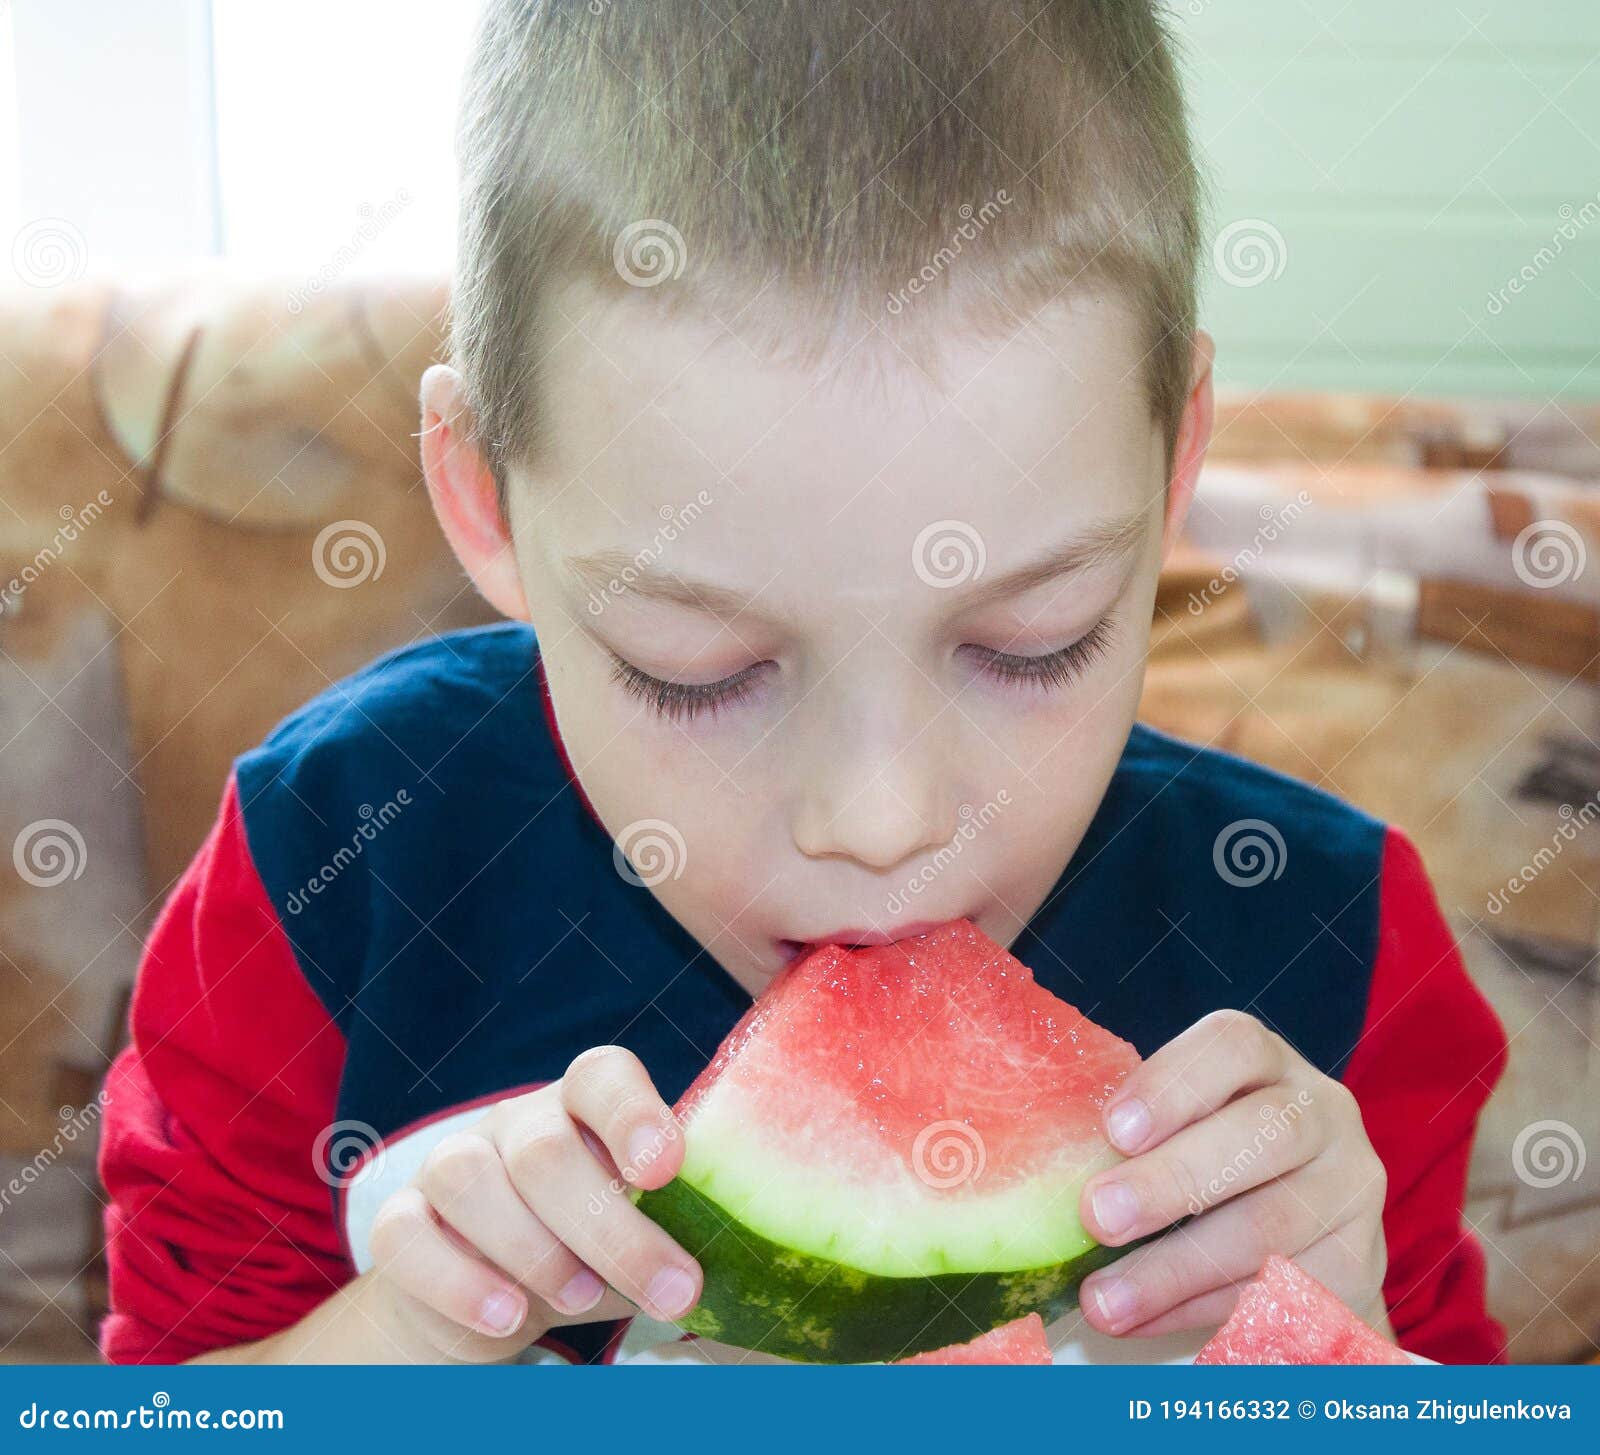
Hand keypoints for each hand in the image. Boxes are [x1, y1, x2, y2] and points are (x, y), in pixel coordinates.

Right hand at [366, 1046, 701, 1361]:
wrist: (487, 1297)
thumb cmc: (586, 1252)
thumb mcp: (636, 1237)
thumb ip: (675, 1236)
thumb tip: (749, 1272)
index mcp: (581, 1109)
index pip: (602, 1076)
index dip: (633, 1113)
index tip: (665, 1167)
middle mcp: (514, 1124)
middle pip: (545, 1150)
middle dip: (611, 1228)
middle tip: (669, 1290)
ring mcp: (448, 1164)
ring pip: (469, 1179)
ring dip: (532, 1247)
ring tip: (578, 1299)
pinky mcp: (399, 1219)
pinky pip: (406, 1235)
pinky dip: (459, 1281)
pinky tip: (506, 1316)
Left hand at [1077, 1010, 1388, 1338]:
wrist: (1307, 1228)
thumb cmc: (1211, 1156)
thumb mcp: (1179, 1124)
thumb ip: (1133, 1136)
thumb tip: (1048, 1176)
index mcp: (1266, 1061)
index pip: (1232, 1046)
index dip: (1172, 1085)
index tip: (1114, 1130)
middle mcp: (1322, 1111)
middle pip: (1262, 1135)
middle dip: (1173, 1180)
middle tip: (1098, 1218)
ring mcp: (1350, 1187)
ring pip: (1269, 1226)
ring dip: (1174, 1269)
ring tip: (1103, 1299)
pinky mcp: (1359, 1262)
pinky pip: (1281, 1291)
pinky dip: (1204, 1311)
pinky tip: (1147, 1321)